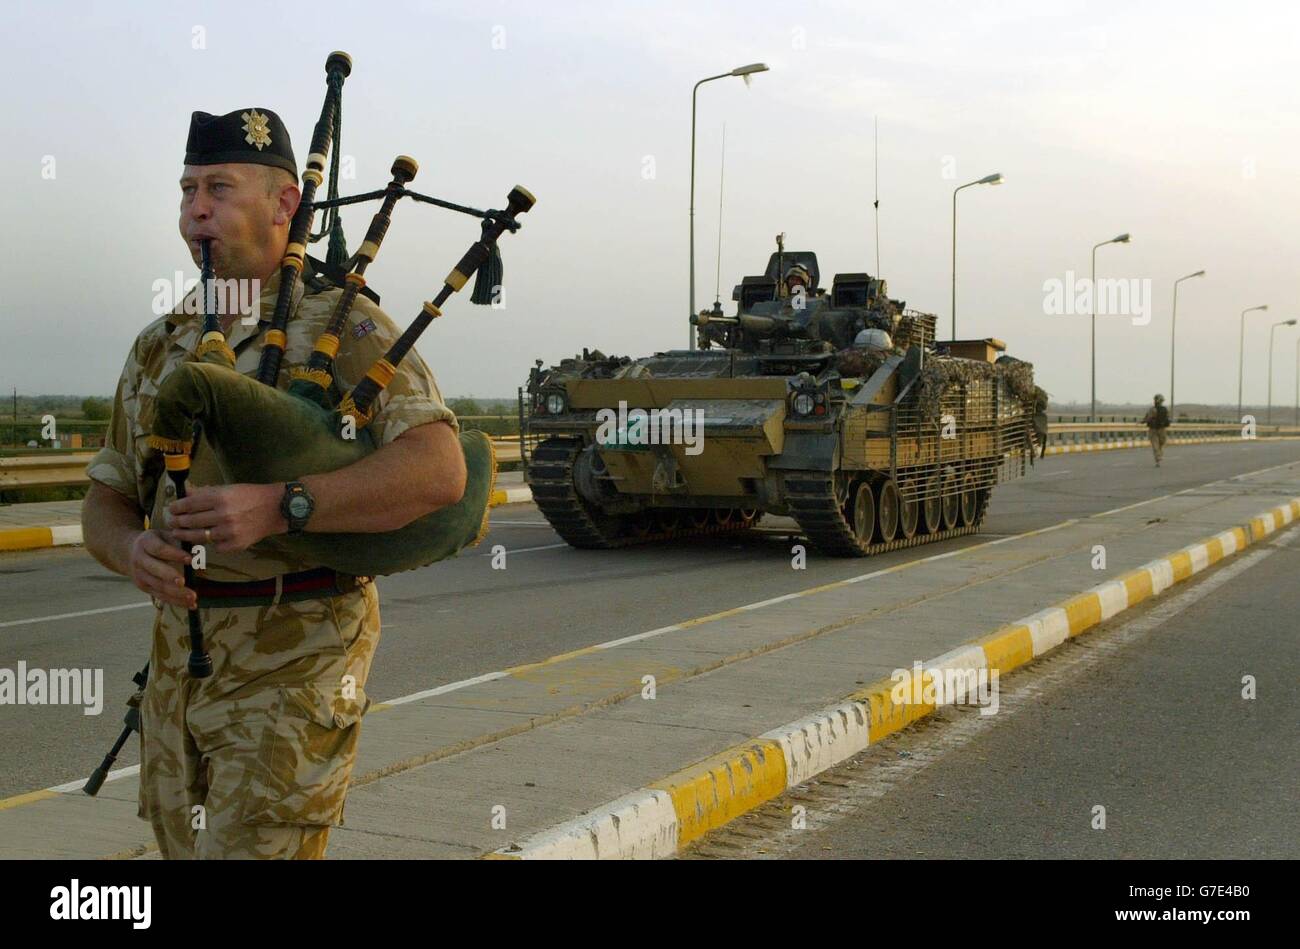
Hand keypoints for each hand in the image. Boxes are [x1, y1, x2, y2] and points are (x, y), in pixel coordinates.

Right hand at [126, 529, 194, 608]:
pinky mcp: (144, 587)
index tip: (190, 559)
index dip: (175, 554)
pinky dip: (176, 601)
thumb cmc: (159, 541)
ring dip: (176, 593)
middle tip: (184, 582)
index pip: (160, 549)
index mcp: (146, 542)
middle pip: (155, 569)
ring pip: (158, 585)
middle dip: (170, 576)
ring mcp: (140, 575)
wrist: (131, 551)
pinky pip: (161, 596)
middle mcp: (139, 559)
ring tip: (193, 597)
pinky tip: (191, 604)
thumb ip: (184, 542)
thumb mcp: (167, 534)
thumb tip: (201, 555)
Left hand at [168, 483, 283, 552]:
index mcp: (220, 498)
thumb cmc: (251, 496)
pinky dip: (210, 543)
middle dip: (177, 522)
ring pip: (199, 536)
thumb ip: (206, 493)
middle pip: (191, 521)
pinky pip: (215, 546)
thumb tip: (185, 494)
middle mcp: (223, 515)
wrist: (275, 509)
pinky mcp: (236, 544)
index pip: (190, 504)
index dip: (177, 508)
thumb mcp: (228, 488)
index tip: (171, 509)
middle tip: (171, 522)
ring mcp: (229, 531)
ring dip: (185, 535)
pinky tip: (206, 539)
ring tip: (178, 534)